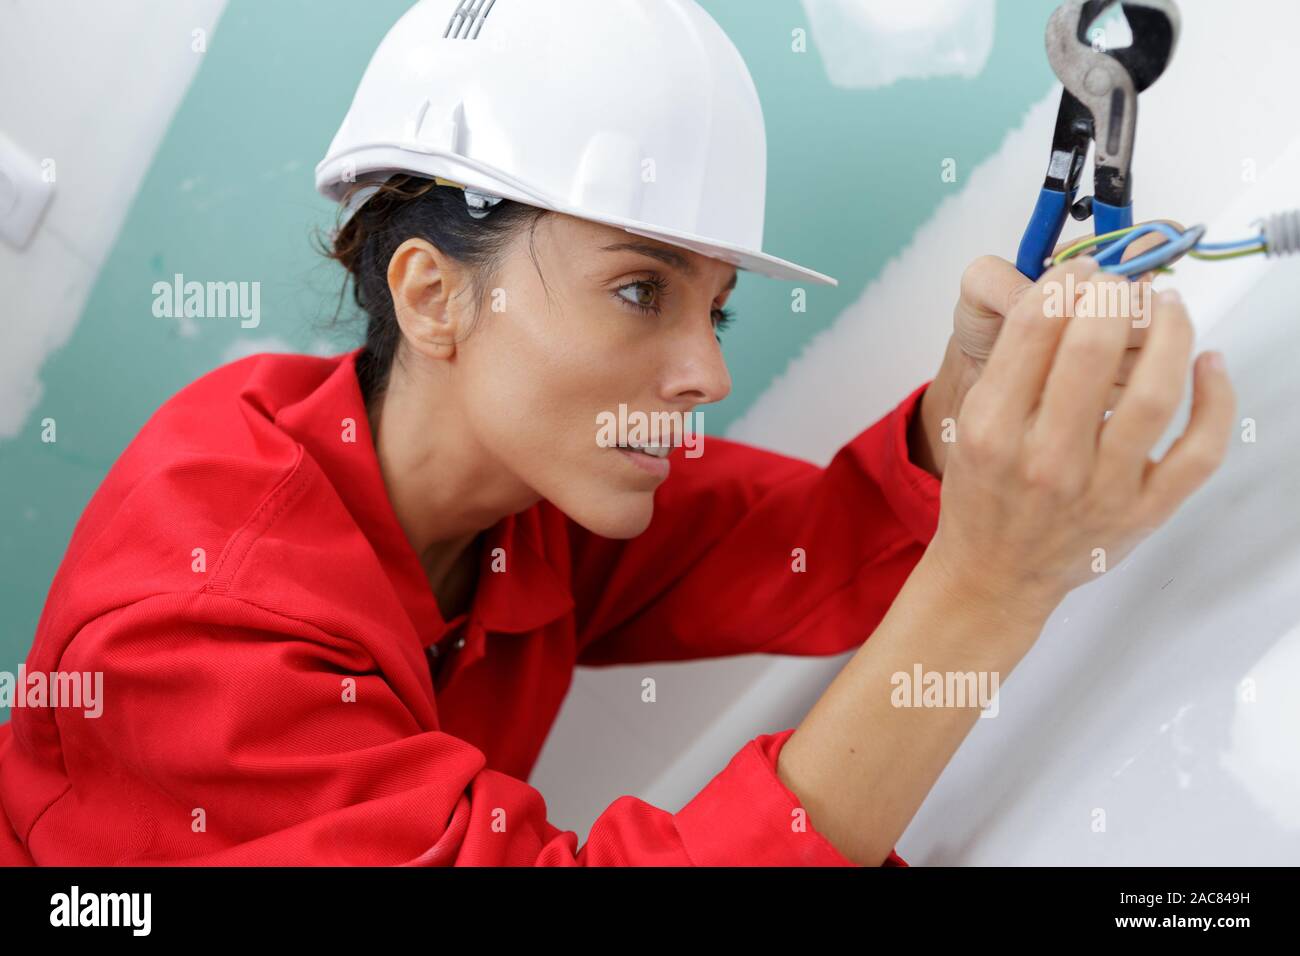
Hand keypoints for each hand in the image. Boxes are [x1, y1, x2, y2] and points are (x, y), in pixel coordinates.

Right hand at [927, 255, 1235, 628]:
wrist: (994, 574)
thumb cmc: (985, 496)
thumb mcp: (970, 424)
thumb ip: (1013, 364)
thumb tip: (1071, 292)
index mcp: (993, 430)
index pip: (1033, 328)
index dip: (1065, 281)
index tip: (1081, 271)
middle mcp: (1045, 460)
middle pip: (1090, 348)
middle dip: (1112, 295)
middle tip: (1120, 284)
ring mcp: (1100, 489)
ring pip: (1153, 393)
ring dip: (1170, 332)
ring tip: (1167, 305)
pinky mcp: (1143, 511)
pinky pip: (1199, 450)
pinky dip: (1215, 399)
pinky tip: (1208, 363)